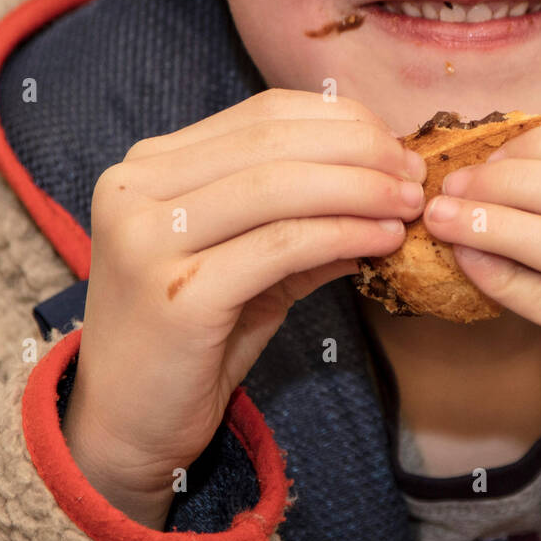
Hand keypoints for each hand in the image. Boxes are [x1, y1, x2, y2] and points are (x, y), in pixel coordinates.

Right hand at [63, 89, 424, 527]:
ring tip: (408, 205)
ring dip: (360, 189)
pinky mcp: (175, 293)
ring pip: (279, 186)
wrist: (126, 426)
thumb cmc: (192, 337)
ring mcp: (148, 239)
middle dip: (360, 151)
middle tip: (414, 174)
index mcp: (149, 165)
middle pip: (273, 141)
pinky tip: (382, 241)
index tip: (395, 145)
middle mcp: (135, 188)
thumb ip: (303, 215)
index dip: (341, 121)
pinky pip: (281, 245)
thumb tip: (390, 182)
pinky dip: (343, 234)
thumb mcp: (247, 259)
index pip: (263, 113)